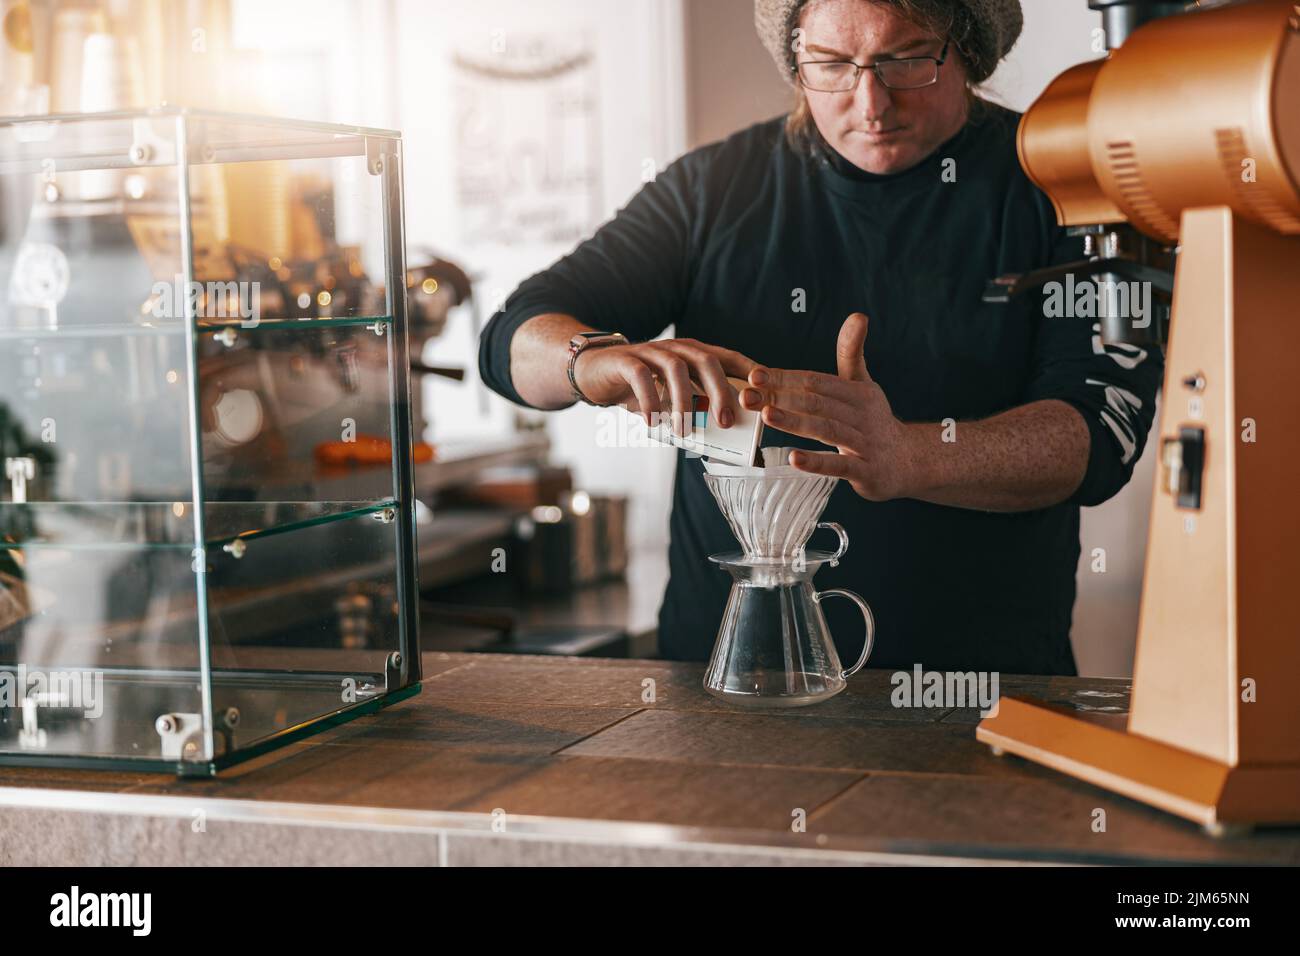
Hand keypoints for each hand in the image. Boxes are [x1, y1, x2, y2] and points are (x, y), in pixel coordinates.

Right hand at [574, 337, 759, 435]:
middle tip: (727, 422)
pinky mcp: (625, 360)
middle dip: (721, 391)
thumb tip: (723, 435)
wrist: (593, 372)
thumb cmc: (639, 387)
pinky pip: (641, 377)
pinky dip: (649, 400)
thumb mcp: (670, 396)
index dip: (748, 371)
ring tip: (684, 430)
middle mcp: (675, 349)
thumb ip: (693, 407)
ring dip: (684, 401)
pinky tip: (651, 421)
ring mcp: (650, 352)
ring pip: (675, 368)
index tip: (762, 394)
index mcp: (692, 355)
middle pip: (706, 362)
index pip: (728, 357)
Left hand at [739, 313, 914, 500]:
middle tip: (747, 395)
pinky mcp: (866, 471)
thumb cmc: (875, 421)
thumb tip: (857, 315)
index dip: (784, 378)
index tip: (754, 375)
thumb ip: (852, 353)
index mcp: (856, 393)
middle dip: (781, 397)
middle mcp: (861, 415)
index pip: (815, 381)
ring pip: (826, 430)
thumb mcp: (864, 384)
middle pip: (816, 403)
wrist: (911, 461)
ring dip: (795, 422)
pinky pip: (840, 464)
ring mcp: (864, 443)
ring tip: (767, 415)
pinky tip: (793, 458)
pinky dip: (817, 462)